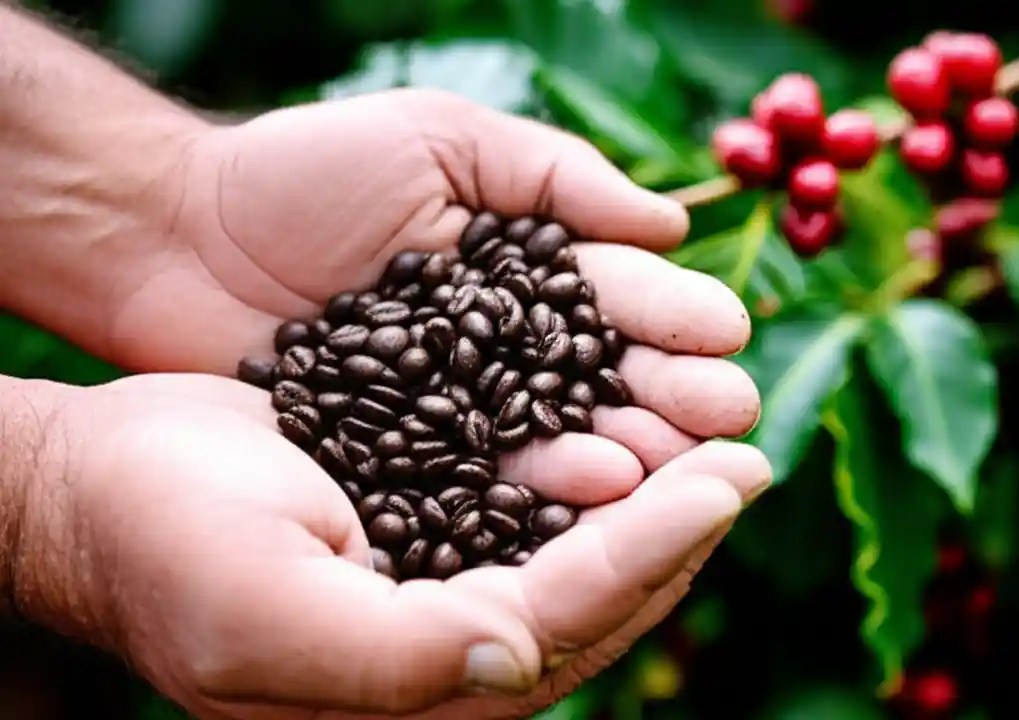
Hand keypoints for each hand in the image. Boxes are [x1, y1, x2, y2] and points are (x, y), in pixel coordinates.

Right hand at [20, 373, 768, 718]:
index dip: (655, 552)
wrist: (105, 484)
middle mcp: (453, 635)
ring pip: (581, 540)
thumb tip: (519, 658)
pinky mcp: (439, 511)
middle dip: (678, 525)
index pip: (571, 617)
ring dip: (653, 489)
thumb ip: (390, 658)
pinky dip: (592, 454)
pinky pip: (538, 491)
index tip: (729, 481)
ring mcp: (450, 571)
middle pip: (597, 588)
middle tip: (749, 451)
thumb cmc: (167, 549)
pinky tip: (632, 410)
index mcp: (425, 678)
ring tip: (717, 430)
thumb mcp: (261, 611)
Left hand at [112, 86, 760, 501]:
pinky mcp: (404, 463)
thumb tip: (670, 227)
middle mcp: (500, 350)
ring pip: (554, 432)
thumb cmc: (303, 171)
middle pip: (600, 375)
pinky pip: (481, 476)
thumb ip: (554, 174)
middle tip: (731, 414)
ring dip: (626, 447)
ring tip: (681, 462)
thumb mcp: (439, 136)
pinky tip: (598, 488)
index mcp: (521, 273)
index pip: (612, 298)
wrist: (176, 234)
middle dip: (671, 391)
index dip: (671, 315)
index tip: (730, 335)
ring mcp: (456, 412)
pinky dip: (540, 481)